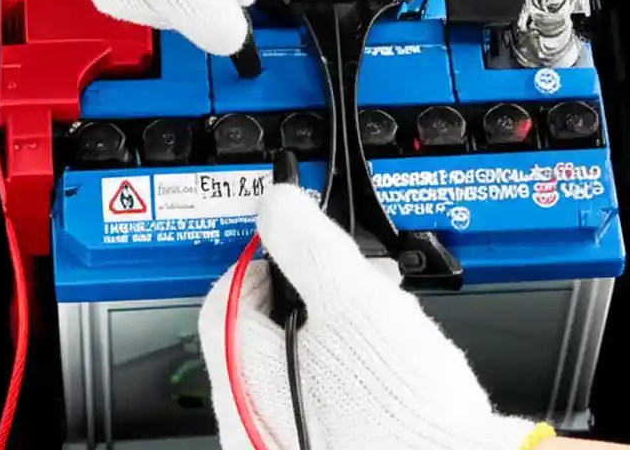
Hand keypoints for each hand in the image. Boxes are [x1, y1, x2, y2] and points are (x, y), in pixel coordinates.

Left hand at [198, 184, 540, 449]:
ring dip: (336, 325)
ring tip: (384, 312)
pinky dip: (344, 365)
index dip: (266, 258)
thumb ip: (307, 242)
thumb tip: (278, 205)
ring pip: (293, 361)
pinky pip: (317, 394)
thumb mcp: (354, 298)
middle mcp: (251, 420)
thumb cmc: (403, 410)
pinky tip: (385, 356)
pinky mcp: (321, 448)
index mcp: (242, 380)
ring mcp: (284, 441)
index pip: (226, 299)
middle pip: (260, 330)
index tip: (297, 243)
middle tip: (352, 277)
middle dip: (313, 289)